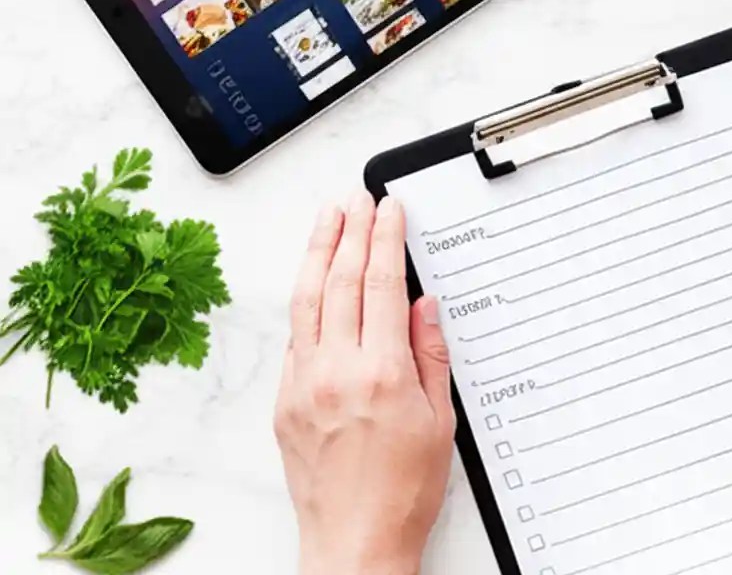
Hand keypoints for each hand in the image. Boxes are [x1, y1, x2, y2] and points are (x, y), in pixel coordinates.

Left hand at [274, 193, 454, 574]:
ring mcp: (302, 385)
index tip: (387, 210)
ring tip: (326, 219)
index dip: (383, 239)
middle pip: (339, 281)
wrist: (356, 541)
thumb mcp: (439, 420)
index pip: (379, 285)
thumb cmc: (404, 491)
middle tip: (357, 200)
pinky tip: (314, 283)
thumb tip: (422, 305)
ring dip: (317, 252)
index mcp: (381, 373)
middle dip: (349, 232)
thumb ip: (429, 355)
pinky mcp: (283, 402)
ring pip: (305, 301)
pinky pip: (294, 338)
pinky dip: (305, 301)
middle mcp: (335, 372)